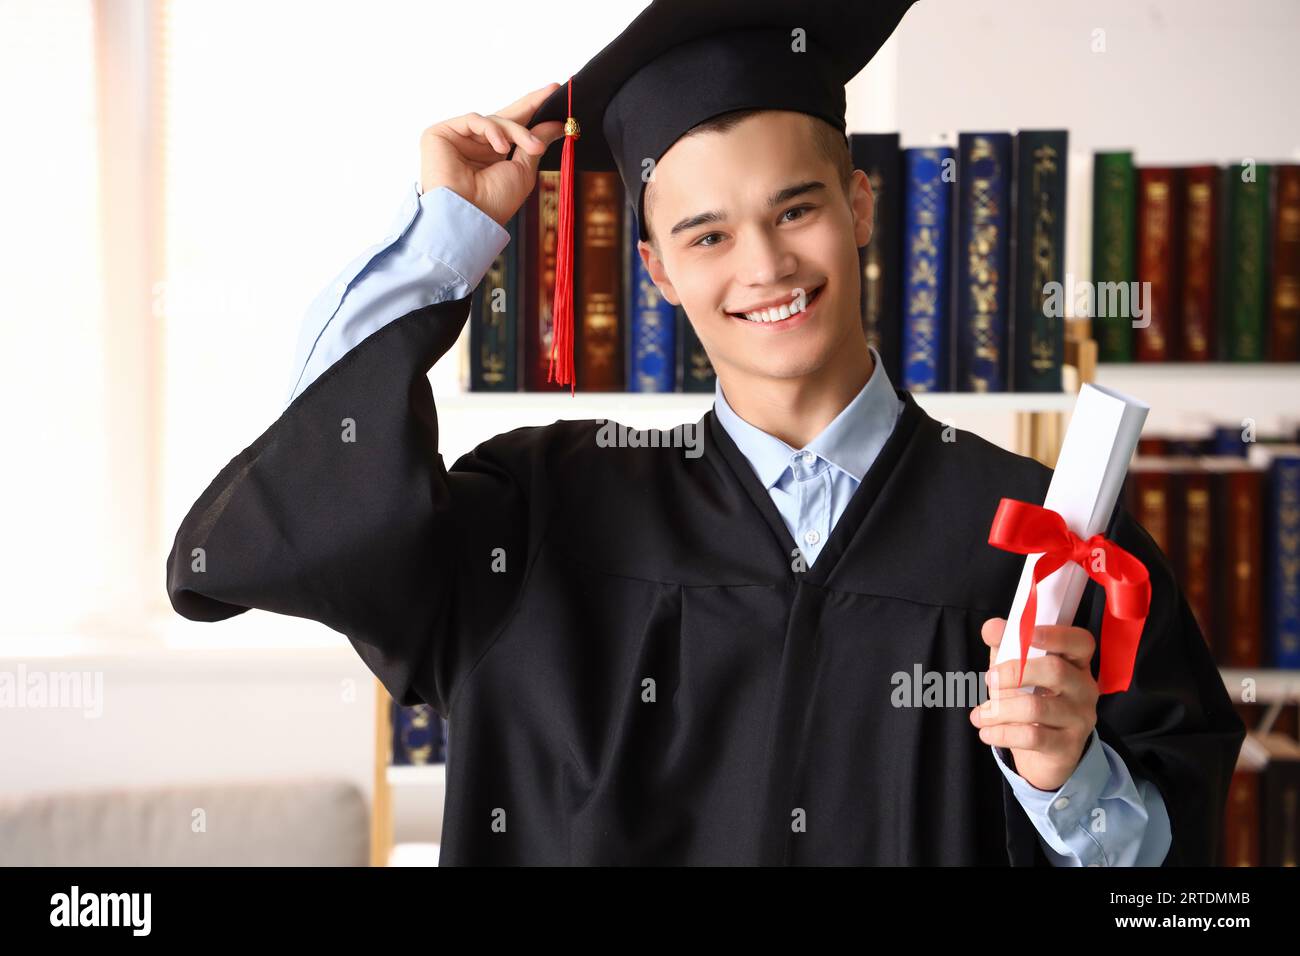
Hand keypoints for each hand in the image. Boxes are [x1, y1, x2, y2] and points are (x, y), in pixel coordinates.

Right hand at [419, 82, 566, 227]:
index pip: (513, 128)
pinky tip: (502, 148)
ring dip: (517, 131)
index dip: (533, 112)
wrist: (469, 216)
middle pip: (503, 117)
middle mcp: (474, 146)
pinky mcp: (441, 133)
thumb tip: (555, 124)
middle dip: (530, 104)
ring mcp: (457, 139)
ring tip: (534, 147)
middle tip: (552, 91)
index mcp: (492, 157)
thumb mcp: (524, 170)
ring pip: (494, 120)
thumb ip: (535, 142)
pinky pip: (474, 120)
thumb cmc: (494, 202)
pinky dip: (492, 131)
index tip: (556, 96)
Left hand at [970, 617, 1098, 791]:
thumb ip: (1006, 646)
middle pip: (1055, 671)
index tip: (1028, 634)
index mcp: (1076, 663)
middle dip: (1014, 672)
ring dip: (999, 709)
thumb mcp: (1017, 670)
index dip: (1056, 635)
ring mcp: (1080, 718)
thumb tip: (992, 627)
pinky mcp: (1068, 746)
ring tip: (979, 715)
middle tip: (989, 678)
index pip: (1080, 642)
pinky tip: (986, 732)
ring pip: (1036, 707)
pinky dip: (1001, 733)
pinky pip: (1032, 736)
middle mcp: (1084, 688)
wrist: (1044, 753)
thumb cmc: (1030, 699)